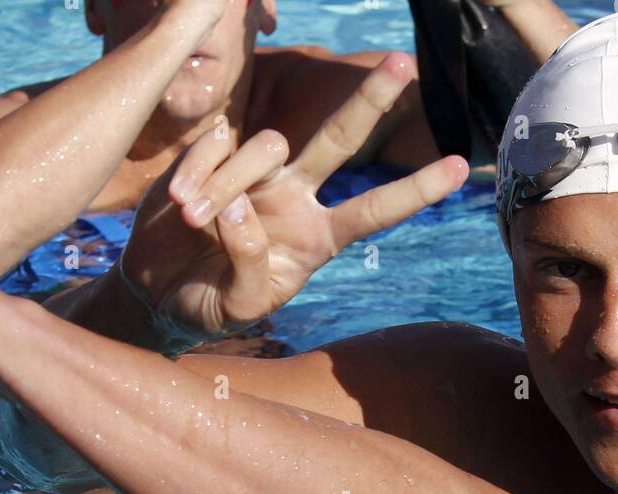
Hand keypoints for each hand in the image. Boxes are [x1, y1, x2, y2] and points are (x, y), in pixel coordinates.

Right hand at [118, 52, 469, 339]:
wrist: (156, 290)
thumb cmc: (208, 305)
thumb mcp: (238, 307)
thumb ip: (249, 267)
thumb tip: (241, 209)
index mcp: (316, 237)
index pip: (373, 209)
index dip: (415, 189)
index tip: (461, 166)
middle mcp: (296, 196)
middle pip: (342, 140)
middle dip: (371, 100)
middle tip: (404, 61)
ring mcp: (256, 171)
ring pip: (266, 148)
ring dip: (228, 186)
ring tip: (192, 220)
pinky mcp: (213, 153)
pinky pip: (215, 146)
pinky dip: (195, 175)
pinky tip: (176, 204)